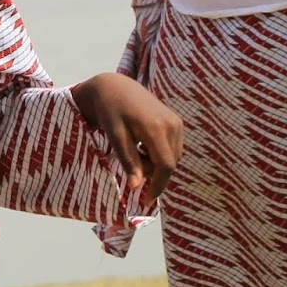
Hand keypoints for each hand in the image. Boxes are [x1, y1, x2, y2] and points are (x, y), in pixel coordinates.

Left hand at [71, 72, 183, 203]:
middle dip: (152, 172)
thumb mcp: (115, 136)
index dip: (158, 185)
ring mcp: (177, 122)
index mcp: (157, 128)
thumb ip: (128, 161)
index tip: (146, 200)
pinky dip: (158, 153)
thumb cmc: (110, 111)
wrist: (115, 87)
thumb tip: (136, 187)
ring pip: (172, 157)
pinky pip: (172, 147)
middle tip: (130, 165)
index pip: (166, 165)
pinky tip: (141, 145)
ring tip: (134, 151)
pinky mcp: (176, 121)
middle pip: (170, 163)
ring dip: (155, 163)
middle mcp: (172, 125)